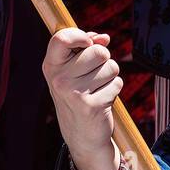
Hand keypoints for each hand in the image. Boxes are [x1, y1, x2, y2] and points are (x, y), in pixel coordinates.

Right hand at [43, 28, 123, 169]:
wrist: (81, 134)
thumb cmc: (80, 94)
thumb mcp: (75, 69)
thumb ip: (87, 48)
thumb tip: (104, 38)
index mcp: (52, 66)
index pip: (62, 38)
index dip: (80, 35)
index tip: (88, 43)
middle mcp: (59, 79)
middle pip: (98, 51)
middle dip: (104, 60)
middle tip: (94, 76)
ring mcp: (74, 93)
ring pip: (111, 67)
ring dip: (110, 76)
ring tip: (97, 89)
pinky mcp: (91, 105)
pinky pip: (117, 83)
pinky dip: (114, 90)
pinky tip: (102, 100)